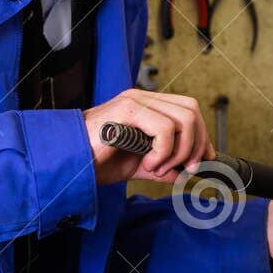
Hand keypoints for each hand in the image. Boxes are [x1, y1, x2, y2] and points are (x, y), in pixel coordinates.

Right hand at [85, 89, 212, 183]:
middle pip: (192, 110)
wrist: (70, 162)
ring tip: (158, 167)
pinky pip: (165, 128)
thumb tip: (184, 174)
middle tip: (184, 168)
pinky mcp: (128, 109)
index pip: (188, 110)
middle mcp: (143, 98)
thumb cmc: (96, 160)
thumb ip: (162, 167)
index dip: (201, 135)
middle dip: (196, 144)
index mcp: (147, 106)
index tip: (203, 159)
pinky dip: (164, 151)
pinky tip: (148, 163)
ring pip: (184, 118)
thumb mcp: (137, 165)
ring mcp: (135, 101)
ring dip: (179, 151)